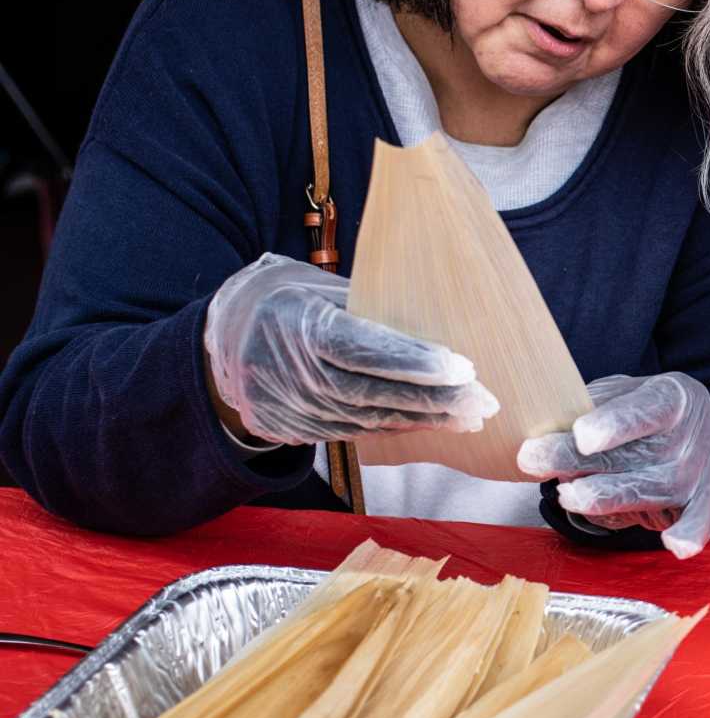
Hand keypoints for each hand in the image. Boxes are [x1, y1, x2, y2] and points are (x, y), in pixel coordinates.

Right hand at [204, 253, 497, 447]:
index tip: (463, 368)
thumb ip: (370, 306)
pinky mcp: (286, 428)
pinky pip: (352, 431)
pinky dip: (396, 428)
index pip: (361, 347)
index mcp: (294, 321)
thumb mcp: (319, 286)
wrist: (219, 338)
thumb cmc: (286, 299)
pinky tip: (431, 423)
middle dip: (433, 399)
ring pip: (366, 419)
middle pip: (370, 392)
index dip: (413, 361)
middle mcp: (285, 369)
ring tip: (470, 416)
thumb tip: (441, 318)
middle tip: (482, 401)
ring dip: (424, 420)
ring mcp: (283, 405)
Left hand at [517, 373, 709, 559]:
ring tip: (566, 494)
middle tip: (532, 459)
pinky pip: (697, 521)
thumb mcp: (620, 390)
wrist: (691, 425)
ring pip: (641, 493)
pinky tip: (675, 543)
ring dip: (600, 498)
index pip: (642, 412)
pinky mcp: (699, 502)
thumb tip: (542, 428)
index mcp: (671, 398)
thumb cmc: (643, 407)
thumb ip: (590, 406)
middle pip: (629, 456)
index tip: (582, 436)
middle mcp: (687, 437)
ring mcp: (693, 474)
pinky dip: (689, 533)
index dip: (613, 425)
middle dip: (575, 460)